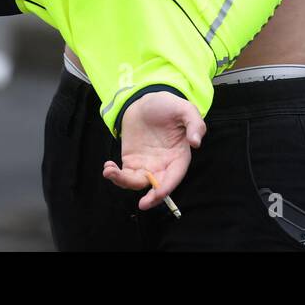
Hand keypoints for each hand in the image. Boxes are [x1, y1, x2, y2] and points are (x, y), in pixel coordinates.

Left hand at [102, 91, 205, 211]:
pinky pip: (124, 175)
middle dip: (151, 198)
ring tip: (110, 171)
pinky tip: (108, 167)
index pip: (174, 177)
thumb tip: (196, 142)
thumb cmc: (168, 106)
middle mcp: (164, 166)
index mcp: (179, 157)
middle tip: (142, 203)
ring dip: (123, 182)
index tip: (156, 194)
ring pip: (137, 183)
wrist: (146, 101)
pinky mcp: (131, 162)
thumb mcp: (185, 109)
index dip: (166, 188)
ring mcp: (146, 165)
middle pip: (157, 187)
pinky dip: (115, 175)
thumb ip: (195, 124)